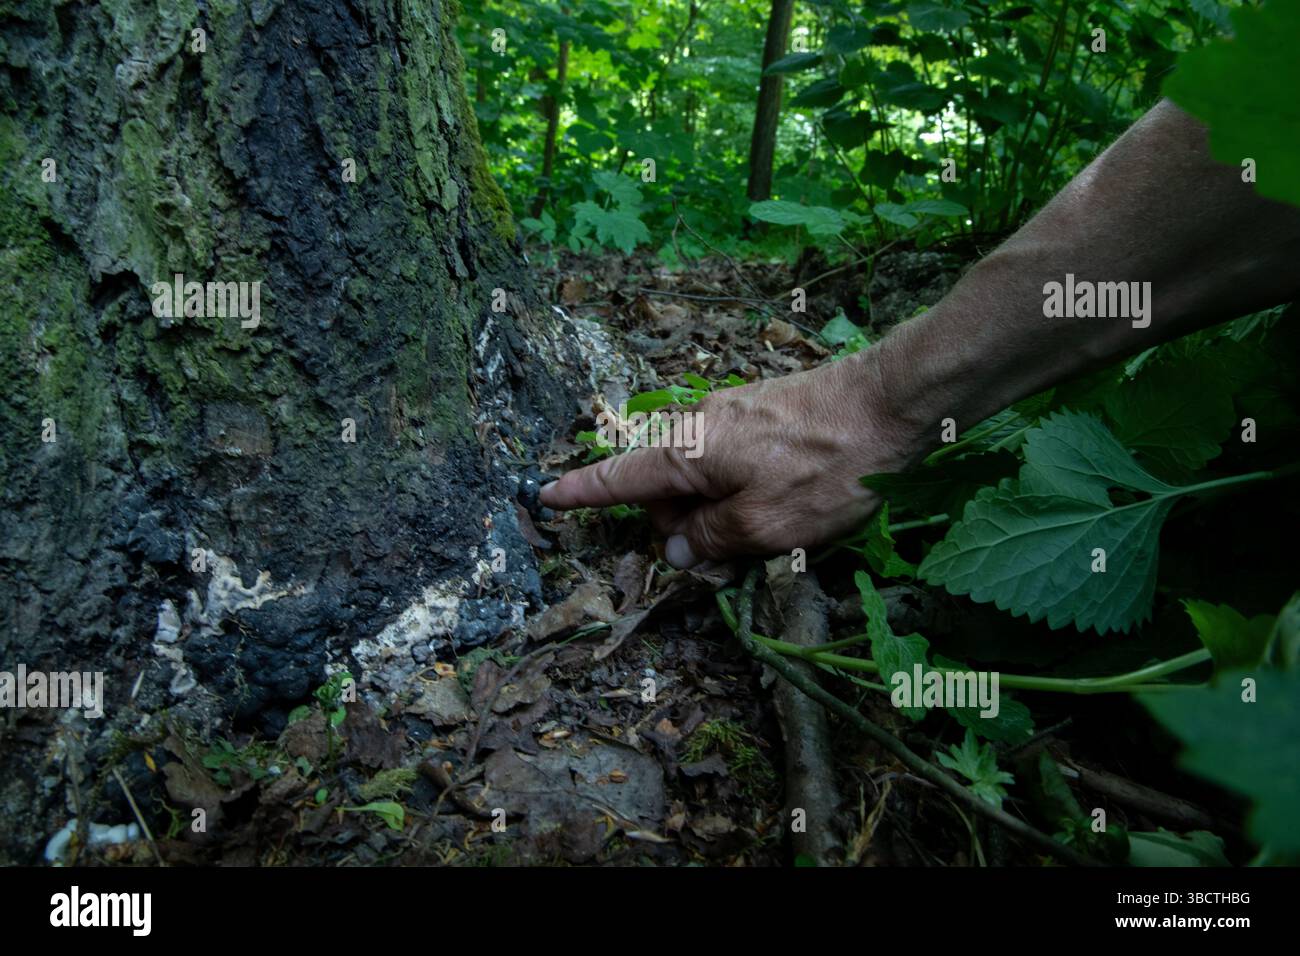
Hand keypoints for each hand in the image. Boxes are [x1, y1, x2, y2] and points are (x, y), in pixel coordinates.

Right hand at [539, 350, 919, 567]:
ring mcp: (733, 415)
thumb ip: (709, 541)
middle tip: (725, 559)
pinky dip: (740, 491)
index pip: (619, 479)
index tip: (544, 495)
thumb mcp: (764, 525)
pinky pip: (731, 462)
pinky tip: (785, 503)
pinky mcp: (764, 414)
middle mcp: (699, 426)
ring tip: (769, 533)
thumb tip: (673, 548)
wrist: (893, 402)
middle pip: (664, 486)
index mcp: (687, 454)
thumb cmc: (826, 468)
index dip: (581, 493)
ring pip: (703, 476)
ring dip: (717, 512)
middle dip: (679, 527)